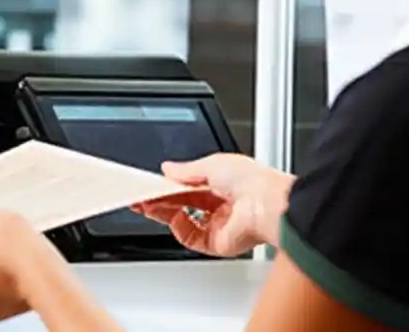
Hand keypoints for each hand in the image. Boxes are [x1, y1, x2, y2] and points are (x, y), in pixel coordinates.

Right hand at [133, 153, 293, 257]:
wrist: (267, 204)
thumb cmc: (252, 180)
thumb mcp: (212, 163)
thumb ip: (186, 169)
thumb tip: (168, 168)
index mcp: (223, 184)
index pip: (188, 187)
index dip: (167, 186)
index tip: (149, 184)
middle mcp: (221, 206)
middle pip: (182, 205)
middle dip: (160, 200)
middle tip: (141, 196)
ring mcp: (219, 225)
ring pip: (183, 222)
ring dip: (164, 214)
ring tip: (149, 205)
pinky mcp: (218, 243)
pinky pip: (192, 239)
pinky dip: (180, 229)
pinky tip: (176, 218)